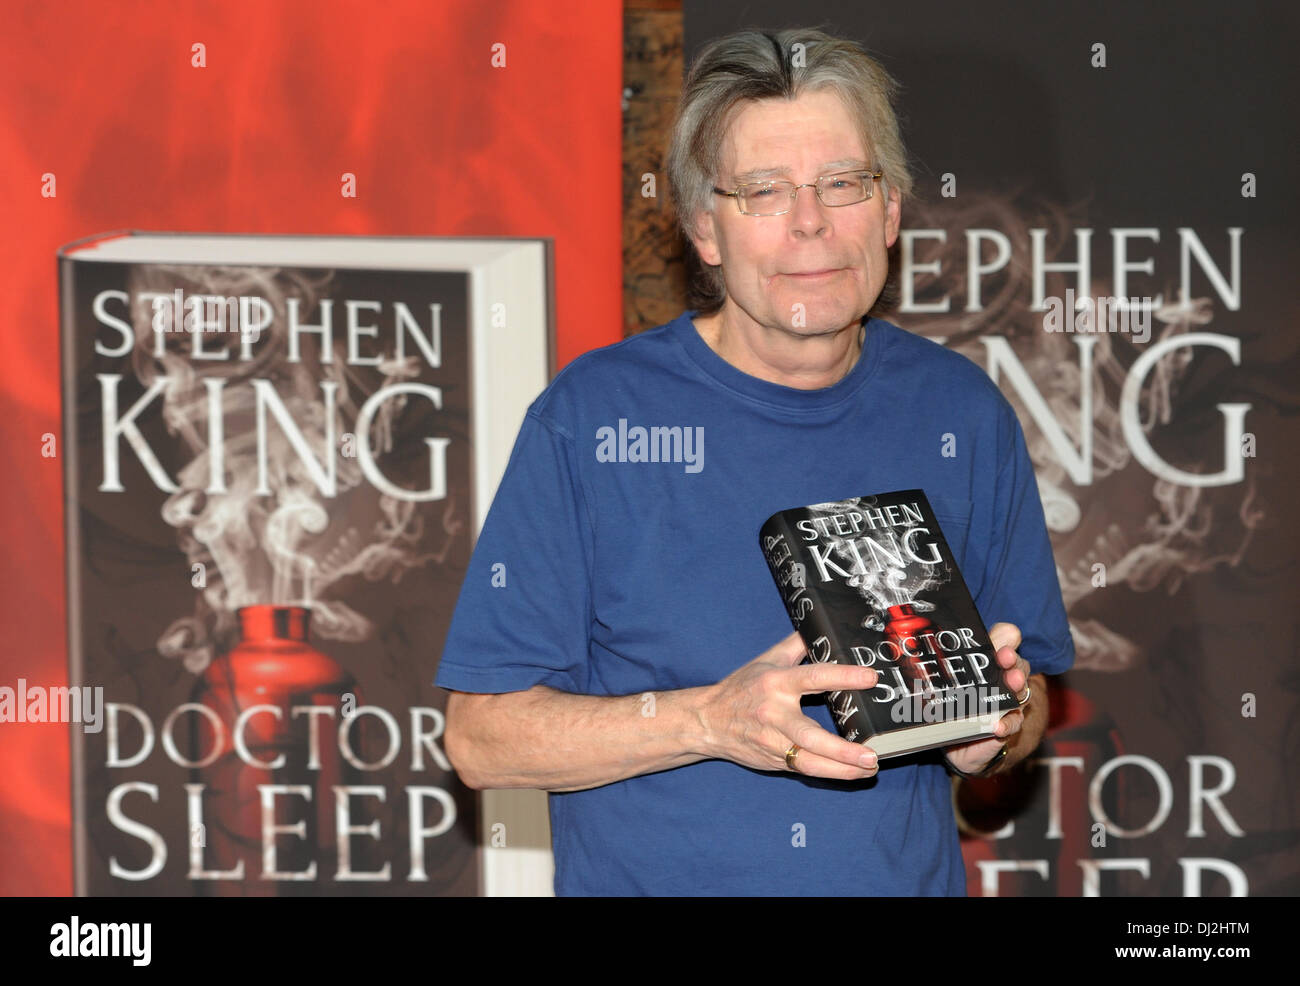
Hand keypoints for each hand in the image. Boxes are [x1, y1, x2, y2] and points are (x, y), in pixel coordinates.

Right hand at [697, 631, 880, 780]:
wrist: (708, 721)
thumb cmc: (741, 688)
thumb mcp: (766, 659)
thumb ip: (796, 644)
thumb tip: (821, 626)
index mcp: (776, 682)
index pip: (813, 677)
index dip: (843, 677)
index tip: (870, 678)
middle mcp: (774, 714)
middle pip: (810, 735)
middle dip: (842, 749)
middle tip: (872, 753)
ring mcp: (773, 741)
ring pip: (809, 762)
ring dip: (842, 768)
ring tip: (869, 768)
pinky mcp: (774, 760)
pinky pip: (805, 769)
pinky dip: (831, 773)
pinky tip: (853, 772)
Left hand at [942, 622, 1030, 776]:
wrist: (958, 742)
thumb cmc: (953, 704)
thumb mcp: (945, 682)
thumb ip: (940, 667)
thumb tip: (919, 649)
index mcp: (989, 662)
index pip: (1004, 640)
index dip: (1005, 637)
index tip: (1005, 636)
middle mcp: (1003, 679)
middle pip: (1016, 664)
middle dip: (1013, 659)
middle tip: (1006, 657)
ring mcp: (1007, 703)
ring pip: (1020, 691)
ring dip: (1017, 686)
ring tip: (1013, 683)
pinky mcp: (1006, 726)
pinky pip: (1012, 724)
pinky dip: (1006, 725)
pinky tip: (998, 726)